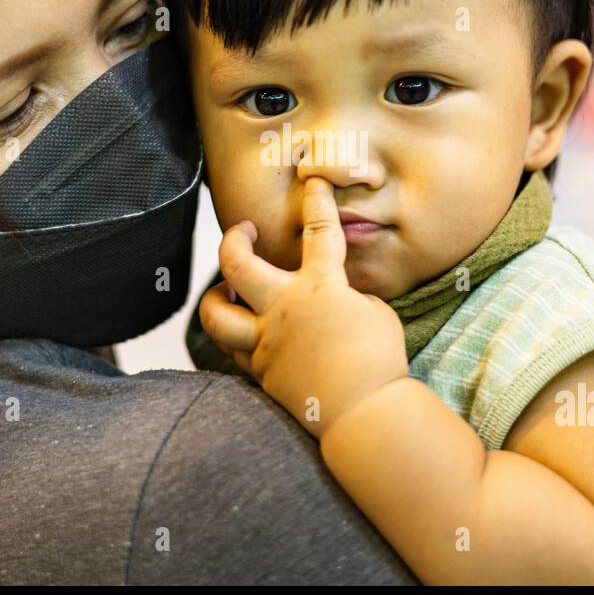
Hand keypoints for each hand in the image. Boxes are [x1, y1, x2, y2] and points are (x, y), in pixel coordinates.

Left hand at [197, 176, 407, 438]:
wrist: (361, 411)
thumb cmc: (379, 363)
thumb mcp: (376, 316)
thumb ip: (350, 299)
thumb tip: (337, 301)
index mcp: (320, 286)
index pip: (319, 231)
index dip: (317, 202)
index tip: (312, 183)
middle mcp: (284, 308)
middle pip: (236, 264)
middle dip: (232, 241)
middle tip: (240, 232)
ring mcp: (267, 341)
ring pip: (217, 315)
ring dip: (215, 299)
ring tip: (224, 292)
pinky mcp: (261, 372)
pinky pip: (234, 352)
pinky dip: (236, 340)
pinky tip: (245, 336)